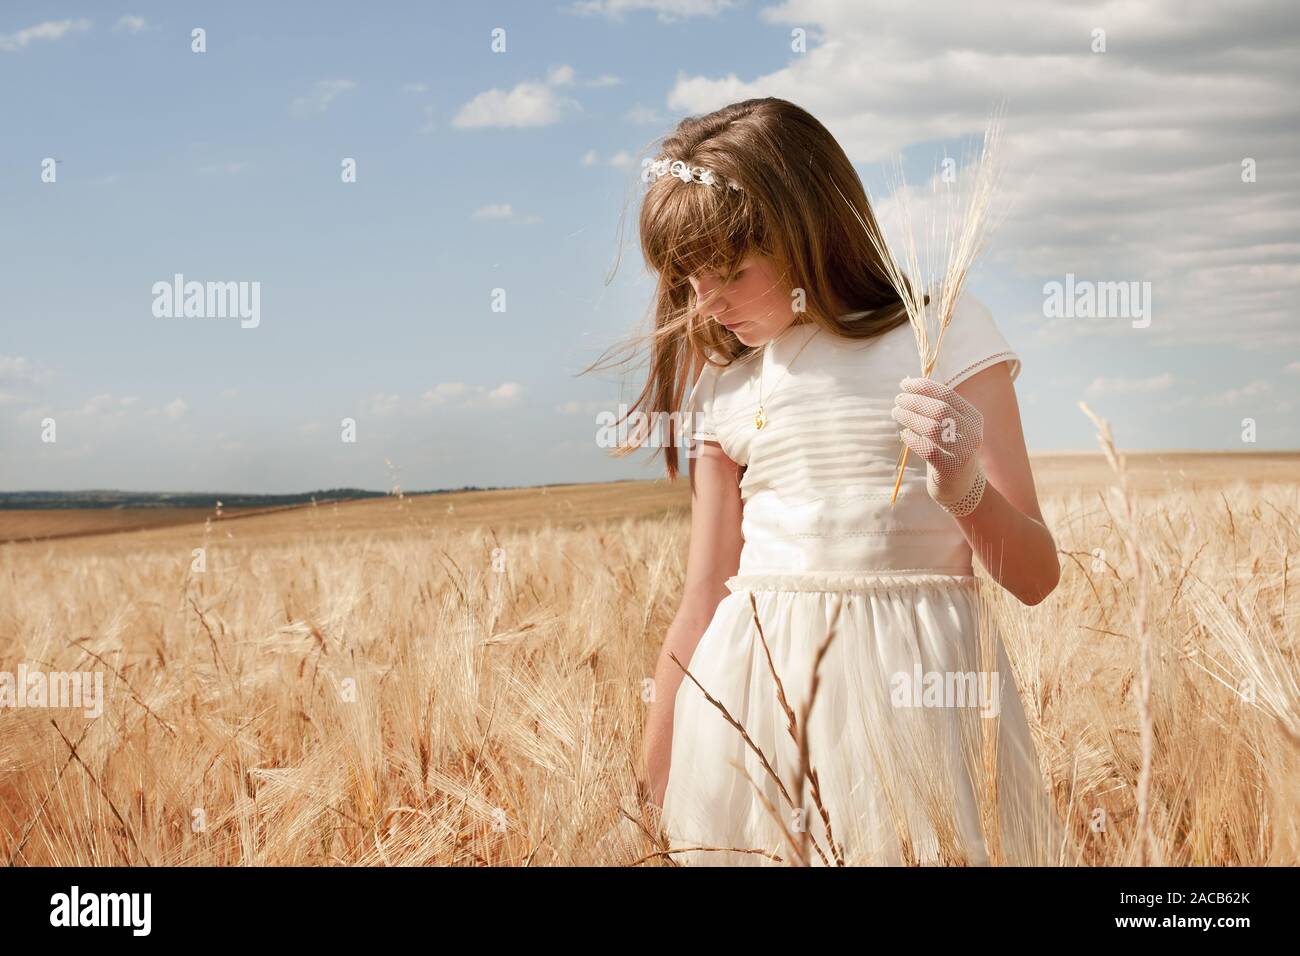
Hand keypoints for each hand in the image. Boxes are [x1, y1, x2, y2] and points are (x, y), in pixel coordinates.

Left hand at [891, 376, 986, 515]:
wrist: (961, 485)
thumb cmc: (949, 449)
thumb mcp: (949, 427)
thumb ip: (935, 408)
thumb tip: (908, 385)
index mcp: (973, 416)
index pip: (947, 394)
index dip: (923, 387)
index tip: (905, 383)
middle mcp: (972, 432)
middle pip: (940, 409)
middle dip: (914, 401)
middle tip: (897, 399)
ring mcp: (963, 451)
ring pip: (932, 428)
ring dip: (910, 417)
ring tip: (896, 413)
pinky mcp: (951, 468)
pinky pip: (928, 450)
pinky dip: (912, 439)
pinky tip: (904, 434)